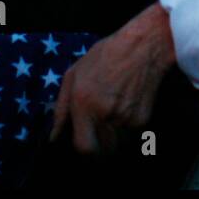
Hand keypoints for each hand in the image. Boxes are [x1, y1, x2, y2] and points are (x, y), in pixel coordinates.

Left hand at [49, 4, 176, 155]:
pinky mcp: (143, 119)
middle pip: (102, 152)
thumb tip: (55, 135)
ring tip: (112, 114)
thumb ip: (61, 107)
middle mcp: (105, 115)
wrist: (144, 46)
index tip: (83, 141)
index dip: (84, 149)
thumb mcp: (74, 73)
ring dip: (113, 137)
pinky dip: (126, 127)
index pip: (84, 147)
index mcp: (85, 104)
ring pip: (117, 144)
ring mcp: (126, 119)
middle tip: (98, 132)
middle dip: (99, 146)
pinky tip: (126, 106)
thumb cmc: (105, 56)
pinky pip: (131, 135)